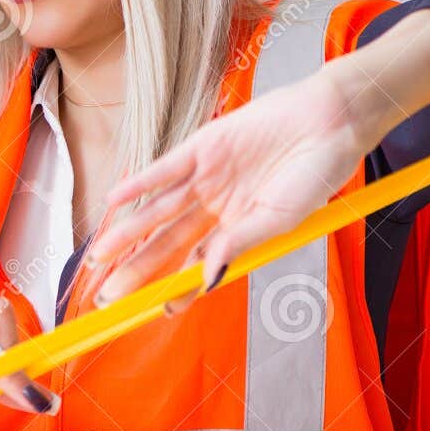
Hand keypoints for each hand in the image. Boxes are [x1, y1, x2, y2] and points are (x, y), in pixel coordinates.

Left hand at [86, 64, 374, 313]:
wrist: (331, 120)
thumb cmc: (317, 173)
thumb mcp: (280, 218)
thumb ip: (241, 244)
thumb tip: (210, 279)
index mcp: (237, 230)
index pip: (197, 266)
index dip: (175, 288)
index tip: (156, 310)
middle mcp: (215, 207)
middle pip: (167, 243)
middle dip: (137, 271)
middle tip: (108, 296)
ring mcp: (206, 177)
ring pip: (157, 211)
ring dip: (127, 234)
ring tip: (98, 258)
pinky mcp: (201, 146)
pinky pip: (163, 170)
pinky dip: (139, 184)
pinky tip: (114, 202)